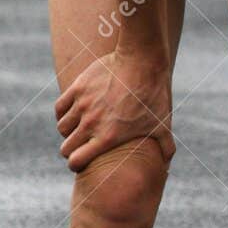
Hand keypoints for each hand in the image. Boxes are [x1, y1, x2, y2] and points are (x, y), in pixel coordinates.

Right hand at [56, 52, 173, 173]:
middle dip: (71, 150)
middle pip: (65, 148)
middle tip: (80, 147)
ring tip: (78, 129)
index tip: (81, 162)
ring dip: (68, 131)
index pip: (76, 161)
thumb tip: (167, 165)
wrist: (142, 62)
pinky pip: (60, 107)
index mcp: (108, 137)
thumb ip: (165, 147)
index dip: (76, 164)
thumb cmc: (154, 95)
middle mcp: (91, 123)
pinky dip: (63, 113)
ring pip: (62, 127)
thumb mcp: (162, 124)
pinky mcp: (78, 88)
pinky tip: (72, 113)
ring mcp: (82, 105)